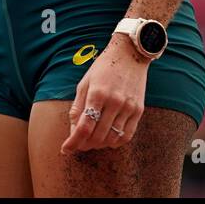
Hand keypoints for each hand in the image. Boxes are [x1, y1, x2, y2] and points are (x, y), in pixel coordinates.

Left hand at [60, 33, 149, 153]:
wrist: (130, 53)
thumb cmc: (103, 67)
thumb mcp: (85, 83)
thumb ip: (77, 107)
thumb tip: (73, 131)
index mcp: (97, 93)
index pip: (84, 127)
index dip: (73, 142)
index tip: (65, 149)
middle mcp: (114, 101)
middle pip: (97, 136)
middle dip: (84, 144)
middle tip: (78, 144)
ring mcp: (128, 106)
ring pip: (112, 138)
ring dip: (99, 144)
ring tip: (92, 141)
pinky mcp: (139, 110)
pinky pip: (127, 135)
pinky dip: (115, 142)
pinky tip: (108, 138)